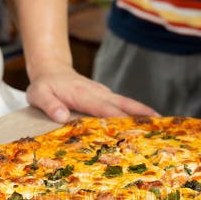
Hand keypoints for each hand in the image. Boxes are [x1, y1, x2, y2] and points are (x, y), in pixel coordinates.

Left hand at [26, 61, 158, 122]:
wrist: (51, 70)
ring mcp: (104, 94)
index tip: (133, 128)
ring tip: (161, 125)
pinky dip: (137, 113)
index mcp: (84, 95)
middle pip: (123, 105)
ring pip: (127, 104)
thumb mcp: (39, 94)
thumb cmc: (44, 86)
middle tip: (159, 127)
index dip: (119, 119)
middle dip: (141, 115)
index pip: (104, 108)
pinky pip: (123, 106)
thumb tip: (62, 117)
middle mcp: (98, 93)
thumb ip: (50, 105)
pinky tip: (147, 124)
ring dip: (144, 113)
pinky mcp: (106, 97)